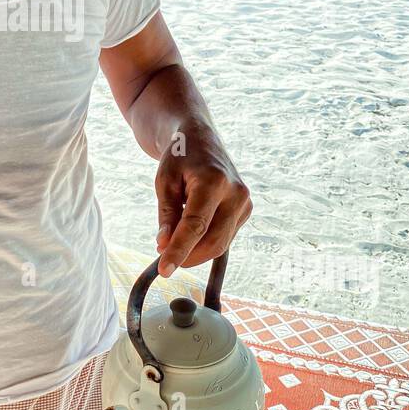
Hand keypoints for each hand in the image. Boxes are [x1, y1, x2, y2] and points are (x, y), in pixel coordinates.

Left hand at [154, 130, 251, 276]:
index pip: (196, 226)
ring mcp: (245, 202)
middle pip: (213, 241)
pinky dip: (205, 242)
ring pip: (220, 244)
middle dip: (188, 256)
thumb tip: (165, 246)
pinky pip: (224, 236)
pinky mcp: (245, 210)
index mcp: (215, 181)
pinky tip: (190, 232)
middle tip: (163, 258)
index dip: (179, 251)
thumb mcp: (164, 181)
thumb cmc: (179, 157)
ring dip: (195, 251)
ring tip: (172, 242)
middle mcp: (237, 192)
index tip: (164, 271)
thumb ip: (167, 215)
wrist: (199, 138)